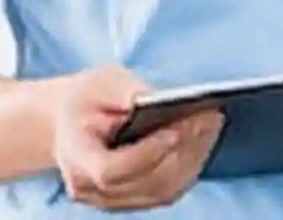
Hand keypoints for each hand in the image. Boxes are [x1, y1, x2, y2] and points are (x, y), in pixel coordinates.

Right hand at [52, 66, 223, 210]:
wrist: (70, 122)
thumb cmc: (86, 99)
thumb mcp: (100, 81)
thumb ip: (125, 90)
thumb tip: (159, 100)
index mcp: (75, 158)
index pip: (111, 171)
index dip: (145, 154)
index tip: (175, 130)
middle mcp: (91, 188)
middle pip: (146, 182)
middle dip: (182, 150)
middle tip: (209, 118)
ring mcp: (111, 200)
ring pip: (162, 190)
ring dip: (193, 158)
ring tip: (213, 124)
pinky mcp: (133, 200)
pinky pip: (167, 190)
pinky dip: (189, 165)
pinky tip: (204, 138)